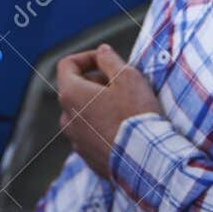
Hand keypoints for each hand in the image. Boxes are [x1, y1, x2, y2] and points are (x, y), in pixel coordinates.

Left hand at [56, 43, 160, 177]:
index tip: (106, 60)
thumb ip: (110, 60)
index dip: (87, 57)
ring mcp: (75, 140)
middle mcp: (67, 118)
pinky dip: (103, 127)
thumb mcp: (127, 77)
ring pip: (83, 113)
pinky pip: (91, 134)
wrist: (145, 160)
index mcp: (71, 94)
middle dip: (97, 82)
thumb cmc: (136, 115)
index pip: (67, 65)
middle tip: (122, 85)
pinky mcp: (87, 157)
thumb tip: (101, 51)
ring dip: (99, 105)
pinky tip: (125, 130)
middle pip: (76, 89)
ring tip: (125, 108)